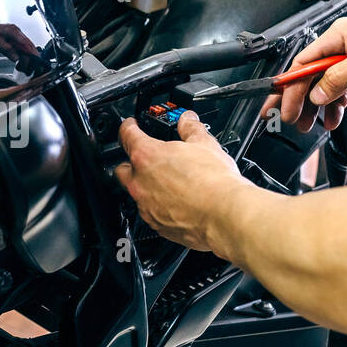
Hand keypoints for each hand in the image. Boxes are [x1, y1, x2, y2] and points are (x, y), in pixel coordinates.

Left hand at [114, 113, 244, 253]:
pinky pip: (150, 213)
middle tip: (147, 158)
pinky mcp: (156, 225)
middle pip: (122, 168)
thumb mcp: (205, 144)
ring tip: (168, 183)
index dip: (128, 126)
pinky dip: (159, 207)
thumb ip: (191, 128)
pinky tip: (176, 203)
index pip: (126, 134)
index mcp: (146, 156)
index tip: (131, 125)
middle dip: (131, 162)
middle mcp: (140, 182)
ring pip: (136, 193)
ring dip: (146, 186)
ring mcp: (146, 206)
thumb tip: (188, 120)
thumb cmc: (214, 182)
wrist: (224, 215)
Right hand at [259, 15, 346, 131]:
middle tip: (289, 119)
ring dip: (317, 106)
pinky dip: (336, 102)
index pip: (302, 65)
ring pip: (326, 83)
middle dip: (298, 100)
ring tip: (310, 124)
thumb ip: (339, 77)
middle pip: (310, 75)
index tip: (284, 109)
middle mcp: (341, 44)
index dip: (289, 89)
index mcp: (336, 36)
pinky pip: (342, 84)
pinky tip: (333, 116)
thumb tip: (317, 96)